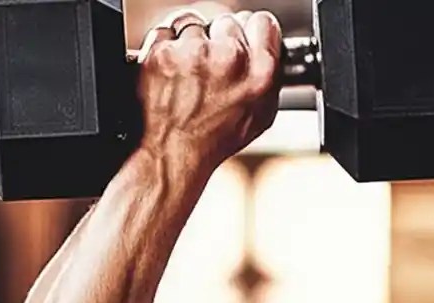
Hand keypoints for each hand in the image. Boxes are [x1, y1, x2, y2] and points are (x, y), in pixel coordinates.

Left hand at [138, 10, 281, 170]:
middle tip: (212, 66)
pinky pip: (166, 30)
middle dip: (220, 38)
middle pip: (227, 21)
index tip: (242, 39)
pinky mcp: (163, 51)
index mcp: (261, 72)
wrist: (174, 151)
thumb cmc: (215, 137)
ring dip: (191, 40)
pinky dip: (166, 45)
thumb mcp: (262, 115)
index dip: (251, 31)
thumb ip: (270, 76)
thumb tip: (268, 48)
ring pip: (194, 22)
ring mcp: (194, 52)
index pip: (262, 22)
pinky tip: (172, 69)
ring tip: (189, 70)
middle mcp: (230, 58)